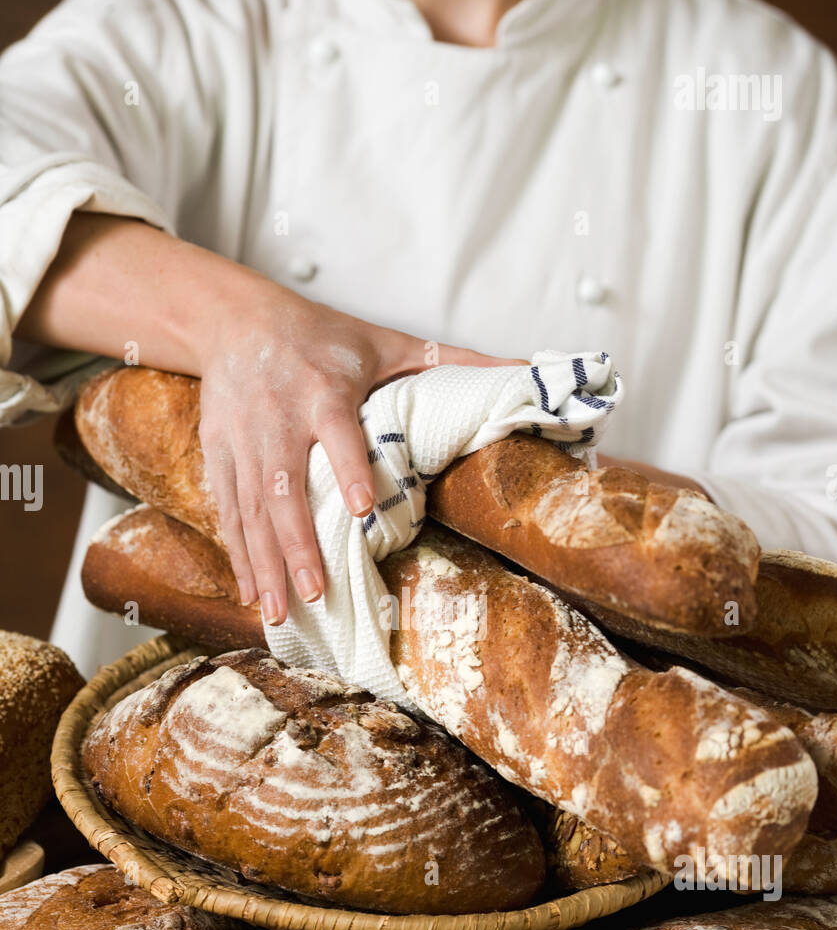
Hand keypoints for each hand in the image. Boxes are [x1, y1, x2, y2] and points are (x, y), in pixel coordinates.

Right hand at [198, 288, 517, 623]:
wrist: (235, 319)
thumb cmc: (321, 336)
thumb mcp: (386, 341)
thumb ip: (452, 361)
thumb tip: (527, 367)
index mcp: (324, 388)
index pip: (337, 432)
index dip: (349, 467)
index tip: (364, 509)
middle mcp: (278, 417)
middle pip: (285, 487)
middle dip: (298, 544)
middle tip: (316, 593)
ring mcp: (243, 439)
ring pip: (252, 508)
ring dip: (266, 562)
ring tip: (281, 611)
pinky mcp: (218, 453)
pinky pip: (227, 510)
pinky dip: (238, 553)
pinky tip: (253, 592)